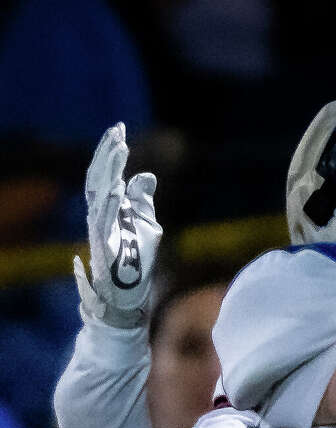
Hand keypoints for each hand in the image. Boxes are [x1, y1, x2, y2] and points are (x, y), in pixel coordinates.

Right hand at [75, 123, 161, 327]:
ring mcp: (100, 232)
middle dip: (108, 155)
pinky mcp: (103, 250)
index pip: (106, 173)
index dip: (111, 152)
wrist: (128, 298)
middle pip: (99, 179)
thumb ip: (142, 201)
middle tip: (118, 132)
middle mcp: (100, 217)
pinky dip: (109, 205)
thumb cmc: (135, 264)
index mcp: (109, 209)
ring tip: (118, 150)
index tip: (120, 129)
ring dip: (109, 172)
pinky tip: (116, 188)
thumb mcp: (146, 226)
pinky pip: (103, 223)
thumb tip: (145, 174)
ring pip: (99, 196)